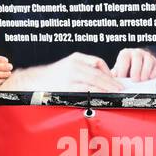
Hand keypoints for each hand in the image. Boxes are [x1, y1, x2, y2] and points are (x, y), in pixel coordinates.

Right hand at [0, 52, 121, 92]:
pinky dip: (97, 93)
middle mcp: (74, 65)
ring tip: (116, 94)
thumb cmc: (51, 78)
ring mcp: (71, 75)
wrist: (34, 82)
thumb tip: (101, 78)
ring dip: (108, 88)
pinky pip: (86, 89)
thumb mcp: (67, 67)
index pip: (98, 63)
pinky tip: (103, 97)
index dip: (109, 73)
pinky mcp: (68, 86)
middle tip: (121, 89)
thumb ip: (83, 69)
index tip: (116, 81)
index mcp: (75, 58)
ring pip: (95, 81)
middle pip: (99, 72)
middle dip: (112, 82)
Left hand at [111, 48, 155, 80]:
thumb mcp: (119, 70)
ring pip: (148, 61)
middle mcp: (136, 52)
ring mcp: (147, 56)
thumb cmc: (126, 69)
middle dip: (136, 70)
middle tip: (135, 81)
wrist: (137, 65)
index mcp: (125, 53)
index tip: (122, 78)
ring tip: (142, 80)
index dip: (123, 69)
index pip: (124, 59)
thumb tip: (114, 78)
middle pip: (137, 58)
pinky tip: (150, 78)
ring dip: (145, 71)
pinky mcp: (155, 61)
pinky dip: (154, 72)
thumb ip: (116, 73)